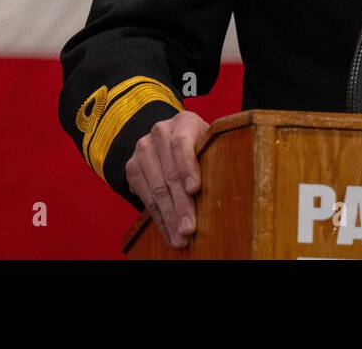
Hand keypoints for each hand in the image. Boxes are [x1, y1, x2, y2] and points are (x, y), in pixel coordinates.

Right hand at [125, 110, 209, 248]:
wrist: (168, 139)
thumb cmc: (199, 144)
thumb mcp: (208, 143)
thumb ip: (212, 158)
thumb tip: (229, 189)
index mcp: (183, 123)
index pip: (183, 144)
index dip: (188, 167)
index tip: (194, 189)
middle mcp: (160, 133)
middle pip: (170, 173)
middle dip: (181, 205)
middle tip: (190, 228)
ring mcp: (143, 150)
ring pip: (157, 190)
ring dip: (170, 218)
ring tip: (181, 237)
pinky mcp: (132, 168)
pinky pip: (146, 198)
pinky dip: (159, 219)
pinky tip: (169, 232)